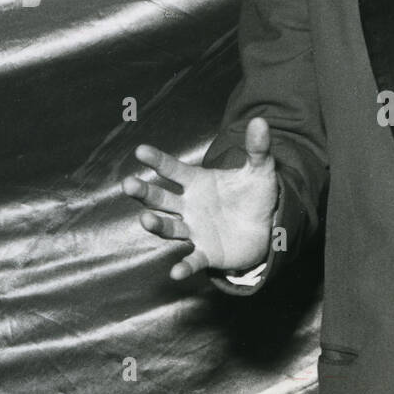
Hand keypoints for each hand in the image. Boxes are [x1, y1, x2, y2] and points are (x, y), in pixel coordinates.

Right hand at [122, 116, 279, 279]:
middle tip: (128, 185)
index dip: (157, 161)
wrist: (265, 228)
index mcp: (197, 182)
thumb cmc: (254, 196)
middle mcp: (189, 206)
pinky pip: (192, 260)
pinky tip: (176, 273)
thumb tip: (261, 120)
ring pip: (169, 227)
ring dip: (156, 224)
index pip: (172, 169)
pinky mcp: (206, 252)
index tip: (140, 150)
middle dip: (144, 192)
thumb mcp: (260, 170)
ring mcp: (194, 229)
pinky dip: (184, 266)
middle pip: (160, 198)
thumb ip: (258, 148)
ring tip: (145, 219)